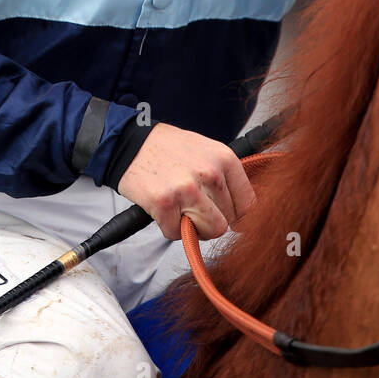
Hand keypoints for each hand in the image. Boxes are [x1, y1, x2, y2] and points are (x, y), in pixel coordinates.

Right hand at [117, 123, 255, 240]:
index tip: (224, 216)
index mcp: (225, 158)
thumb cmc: (168, 149)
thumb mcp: (207, 152)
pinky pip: (177, 233)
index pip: (248, 204)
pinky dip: (169, 227)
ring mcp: (187, 188)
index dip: (235, 216)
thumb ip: (226, 179)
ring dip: (193, 228)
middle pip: (227, 221)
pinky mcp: (164, 203)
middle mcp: (210, 172)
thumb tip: (243, 216)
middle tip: (192, 208)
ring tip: (180, 210)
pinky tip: (163, 209)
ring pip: (209, 231)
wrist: (130, 144)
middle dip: (210, 221)